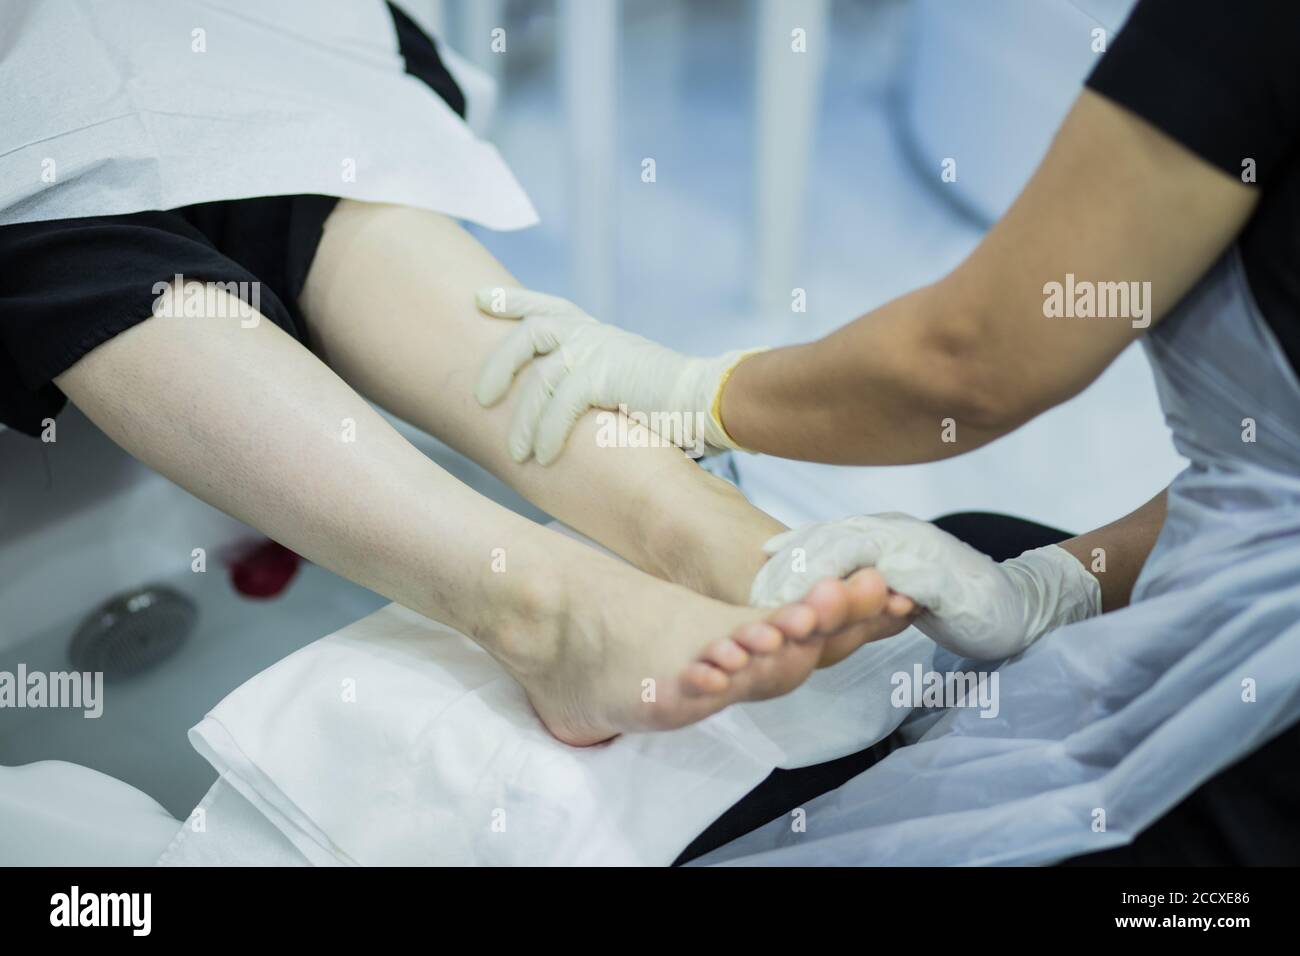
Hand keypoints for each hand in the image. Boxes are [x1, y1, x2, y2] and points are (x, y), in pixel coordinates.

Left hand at [474, 285, 762, 463]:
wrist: (709, 401)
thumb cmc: (670, 403)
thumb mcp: (623, 381)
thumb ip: (593, 383)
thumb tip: (564, 410)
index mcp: (596, 332)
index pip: (546, 306)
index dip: (511, 301)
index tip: (479, 300)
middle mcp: (594, 334)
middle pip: (529, 333)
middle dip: (500, 364)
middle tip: (482, 397)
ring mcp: (599, 349)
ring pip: (540, 378)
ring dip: (523, 419)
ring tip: (516, 453)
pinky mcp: (605, 374)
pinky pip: (561, 404)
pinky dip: (547, 434)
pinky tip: (542, 458)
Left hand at [750, 512, 1100, 659]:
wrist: (1019, 606)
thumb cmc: (955, 599)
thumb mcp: (900, 584)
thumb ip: (865, 579)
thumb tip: (820, 589)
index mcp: (883, 530)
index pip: (825, 535)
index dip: (789, 555)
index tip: (756, 576)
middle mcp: (895, 531)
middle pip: (828, 539)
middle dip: (789, 567)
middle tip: (756, 597)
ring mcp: (916, 548)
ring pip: (851, 551)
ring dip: (812, 575)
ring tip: (781, 603)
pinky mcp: (936, 575)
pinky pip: (888, 579)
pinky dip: (858, 592)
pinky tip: (833, 610)